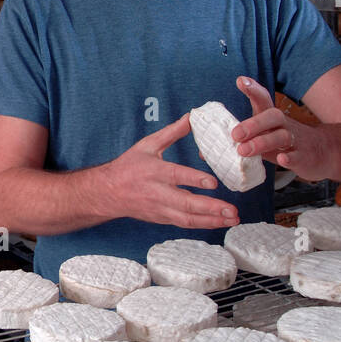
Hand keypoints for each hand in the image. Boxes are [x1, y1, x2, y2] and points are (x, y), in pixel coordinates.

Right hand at [104, 114, 240, 228]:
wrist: (108, 192)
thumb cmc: (128, 166)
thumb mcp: (147, 145)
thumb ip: (171, 132)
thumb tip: (190, 117)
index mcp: (154, 171)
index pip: (176, 176)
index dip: (195, 180)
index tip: (213, 183)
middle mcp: (157, 192)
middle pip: (186, 203)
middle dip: (210, 208)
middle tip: (232, 210)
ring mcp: (159, 208)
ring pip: (187, 218)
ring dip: (211, 220)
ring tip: (232, 219)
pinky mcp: (161, 218)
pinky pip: (184, 224)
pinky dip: (203, 224)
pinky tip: (219, 222)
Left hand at [231, 76, 327, 180]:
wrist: (327, 152)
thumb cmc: (286, 143)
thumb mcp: (265, 137)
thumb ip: (240, 139)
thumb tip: (205, 149)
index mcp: (272, 118)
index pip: (264, 99)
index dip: (253, 89)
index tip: (240, 81)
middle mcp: (284, 125)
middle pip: (272, 116)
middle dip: (252, 124)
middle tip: (234, 134)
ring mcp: (296, 141)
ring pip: (281, 137)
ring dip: (262, 143)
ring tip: (243, 151)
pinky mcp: (305, 157)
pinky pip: (298, 156)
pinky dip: (290, 157)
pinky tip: (282, 159)